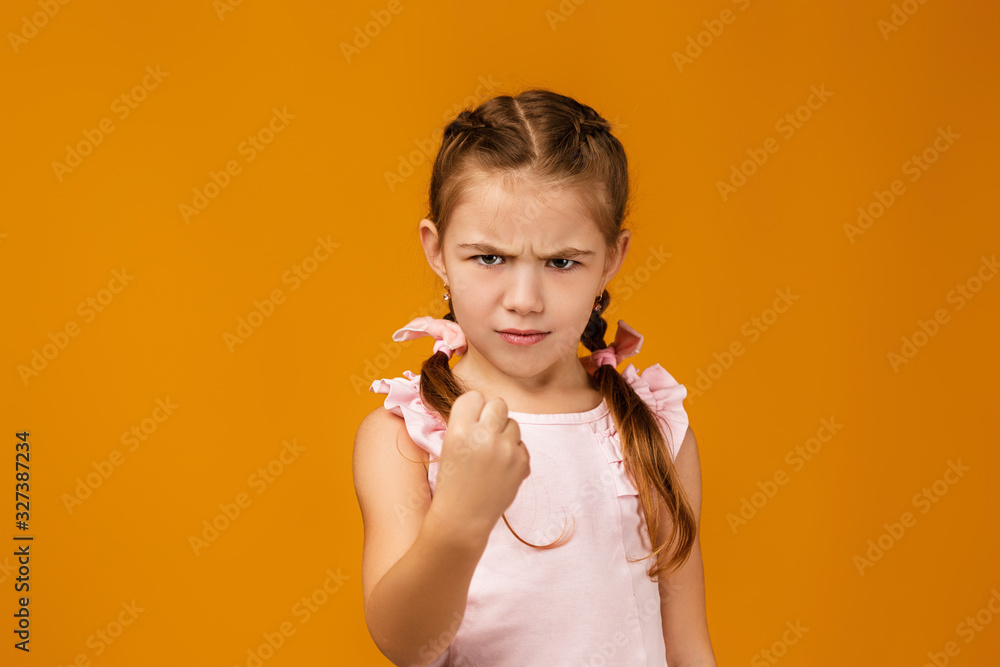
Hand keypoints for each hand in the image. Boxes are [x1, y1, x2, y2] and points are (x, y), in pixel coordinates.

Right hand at [429, 391, 530, 541]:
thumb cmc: (453, 481)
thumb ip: (468, 423)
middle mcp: (483, 435)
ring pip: (513, 423)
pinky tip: (500, 469)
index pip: (474, 397)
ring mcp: (505, 449)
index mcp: (459, 429)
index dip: (473, 409)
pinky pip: (521, 444)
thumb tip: (488, 406)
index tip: (471, 421)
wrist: (462, 517)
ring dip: (505, 434)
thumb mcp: (449, 445)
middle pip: (498, 403)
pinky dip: (513, 453)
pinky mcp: (521, 462)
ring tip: (492, 455)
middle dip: (493, 416)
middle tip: (485, 434)